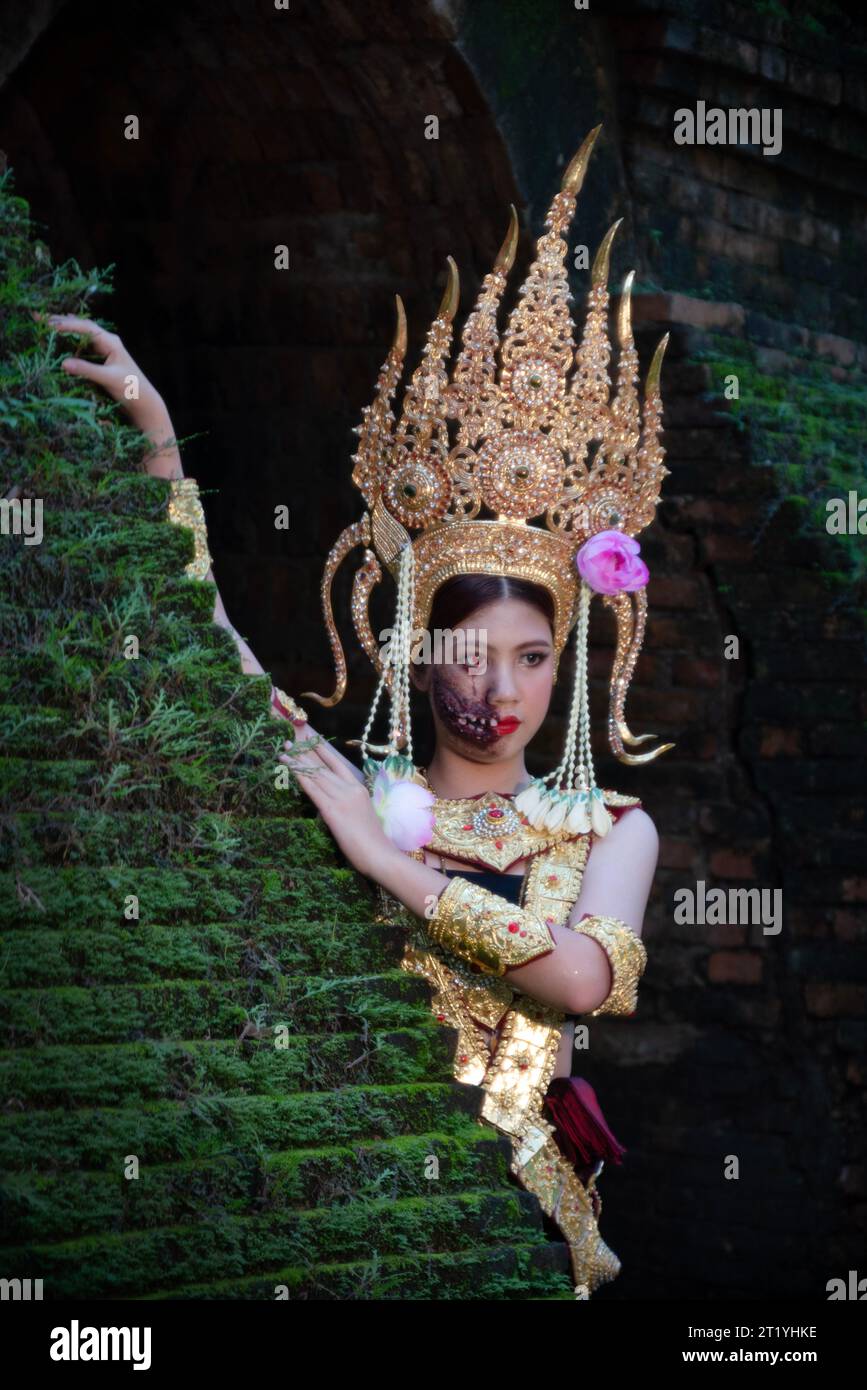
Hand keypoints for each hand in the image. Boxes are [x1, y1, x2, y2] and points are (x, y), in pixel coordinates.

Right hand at [31, 311, 168, 438]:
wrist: (144, 401)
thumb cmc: (131, 389)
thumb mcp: (108, 379)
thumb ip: (87, 370)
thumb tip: (63, 363)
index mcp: (111, 342)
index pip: (85, 328)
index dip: (66, 325)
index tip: (48, 324)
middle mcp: (107, 342)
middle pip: (80, 326)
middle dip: (59, 321)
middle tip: (37, 317)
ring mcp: (104, 349)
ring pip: (80, 333)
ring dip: (63, 328)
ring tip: (44, 321)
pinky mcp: (101, 358)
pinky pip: (82, 344)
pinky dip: (69, 339)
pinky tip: (59, 335)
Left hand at [278, 730, 395, 880]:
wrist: (379, 854)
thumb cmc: (372, 842)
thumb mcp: (362, 816)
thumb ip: (348, 806)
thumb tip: (333, 804)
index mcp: (359, 789)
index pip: (337, 764)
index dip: (322, 751)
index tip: (311, 740)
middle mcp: (350, 788)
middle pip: (323, 766)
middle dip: (305, 751)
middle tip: (291, 739)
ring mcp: (341, 798)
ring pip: (315, 774)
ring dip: (297, 760)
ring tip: (284, 750)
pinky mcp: (332, 810)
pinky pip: (312, 788)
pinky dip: (299, 775)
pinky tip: (289, 767)